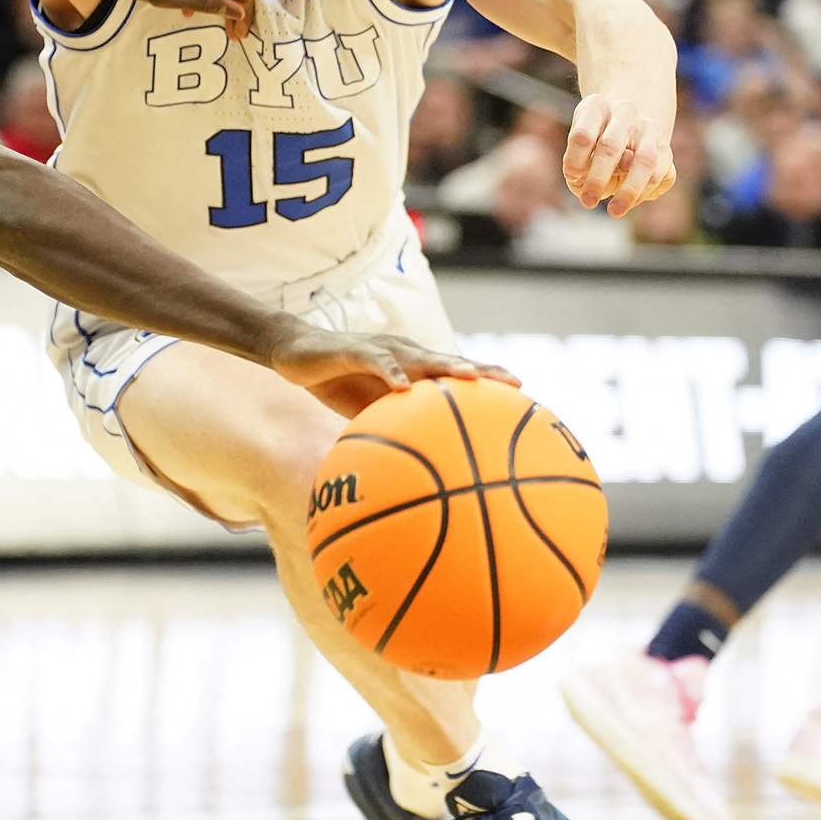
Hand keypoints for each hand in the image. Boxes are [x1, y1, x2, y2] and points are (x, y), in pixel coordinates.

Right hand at [266, 321, 517, 418]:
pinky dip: (390, 372)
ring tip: (470, 377)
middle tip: (515, 382)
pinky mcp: (356, 350)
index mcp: (413, 370)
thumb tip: (417, 470)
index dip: (490, 382)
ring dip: (446, 366)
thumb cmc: (338, 382)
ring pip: (421, 356)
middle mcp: (406, 355)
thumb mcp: (370, 411)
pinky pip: (376, 361)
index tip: (524, 396)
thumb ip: (395, 430)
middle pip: (451, 362)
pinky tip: (403, 386)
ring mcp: (383, 350)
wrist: (295, 352)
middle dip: (483, 372)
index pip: (457, 375)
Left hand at [563, 93, 675, 217]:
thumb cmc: (592, 146)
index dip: (575, 161)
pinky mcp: (665, 148)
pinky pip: (663, 174)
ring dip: (629, 190)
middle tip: (587, 202)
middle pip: (611, 145)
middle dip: (598, 179)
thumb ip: (578, 170)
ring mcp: (649, 129)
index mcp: (596, 107)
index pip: (583, 135)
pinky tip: (633, 200)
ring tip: (615, 210)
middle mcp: (624, 112)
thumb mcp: (577, 151)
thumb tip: (598, 183)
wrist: (625, 127)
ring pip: (645, 160)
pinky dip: (647, 192)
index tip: (572, 177)